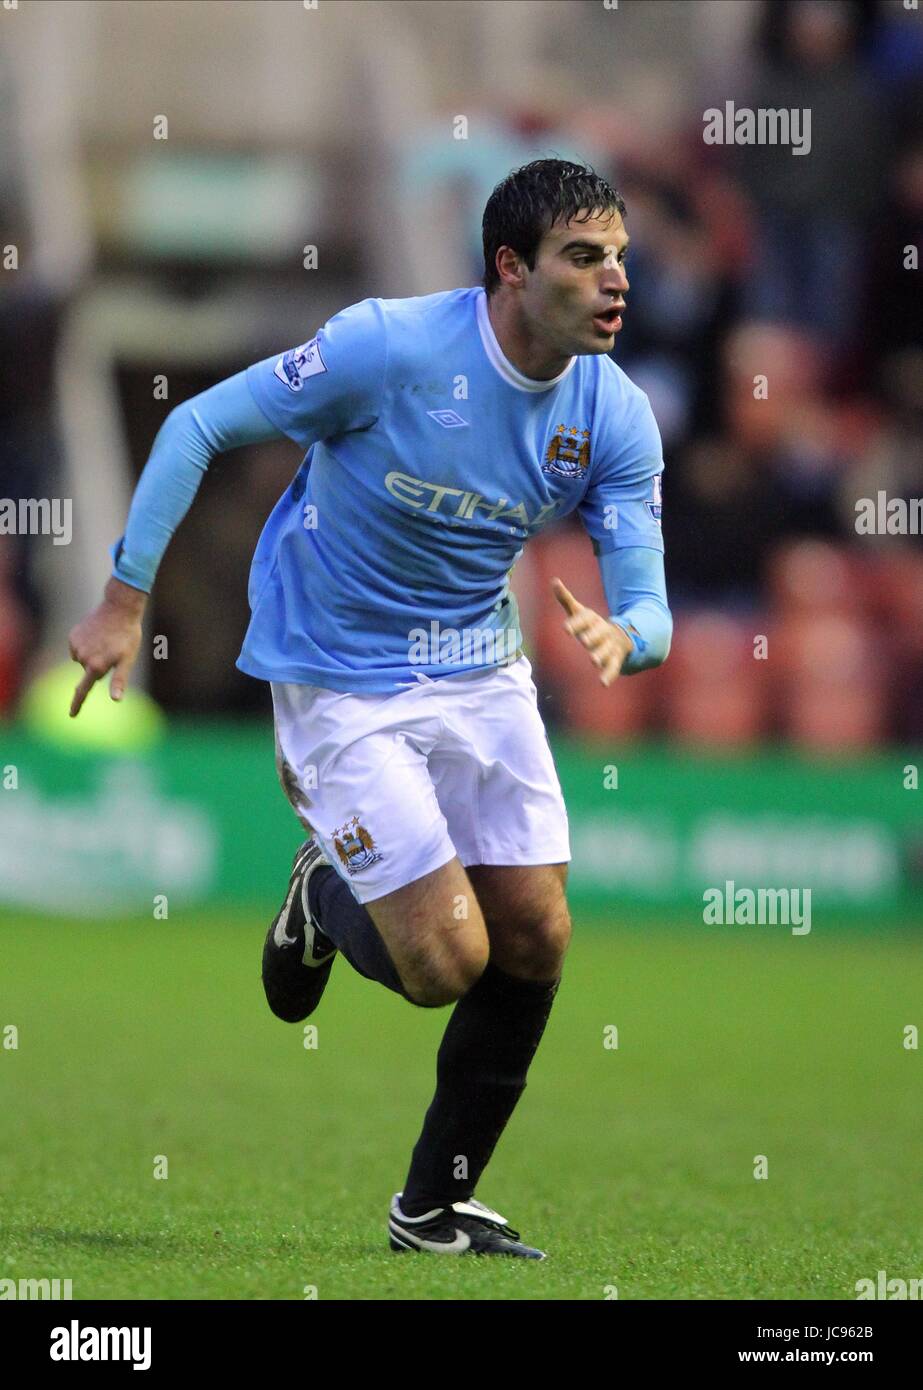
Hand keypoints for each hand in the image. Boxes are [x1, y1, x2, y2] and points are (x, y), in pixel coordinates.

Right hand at [68, 577, 145, 716]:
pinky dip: (87, 644)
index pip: (83, 690)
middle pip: (89, 672)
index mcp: (96, 666)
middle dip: (99, 667)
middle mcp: (82, 658)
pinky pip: (79, 647)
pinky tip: (97, 633)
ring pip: (83, 659)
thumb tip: (116, 699)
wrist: (119, 608)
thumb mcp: (127, 660)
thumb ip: (119, 680)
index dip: (77, 704)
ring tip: (106, 640)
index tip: (71, 715)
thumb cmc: (127, 636)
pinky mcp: (73, 636)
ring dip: (93, 654)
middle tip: (113, 651)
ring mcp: (76, 646)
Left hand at [551, 576, 634, 686]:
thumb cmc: (592, 625)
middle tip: (584, 641)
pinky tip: (603, 683)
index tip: (565, 629)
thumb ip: (566, 599)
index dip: (576, 624)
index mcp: (593, 619)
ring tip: (593, 660)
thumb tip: (554, 581)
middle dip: (592, 636)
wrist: (621, 636)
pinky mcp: (615, 659)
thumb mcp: (581, 612)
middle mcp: (603, 631)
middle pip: (598, 634)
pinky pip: (613, 667)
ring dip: (600, 655)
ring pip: (606, 650)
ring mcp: (610, 646)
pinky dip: (609, 675)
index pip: (585, 619)